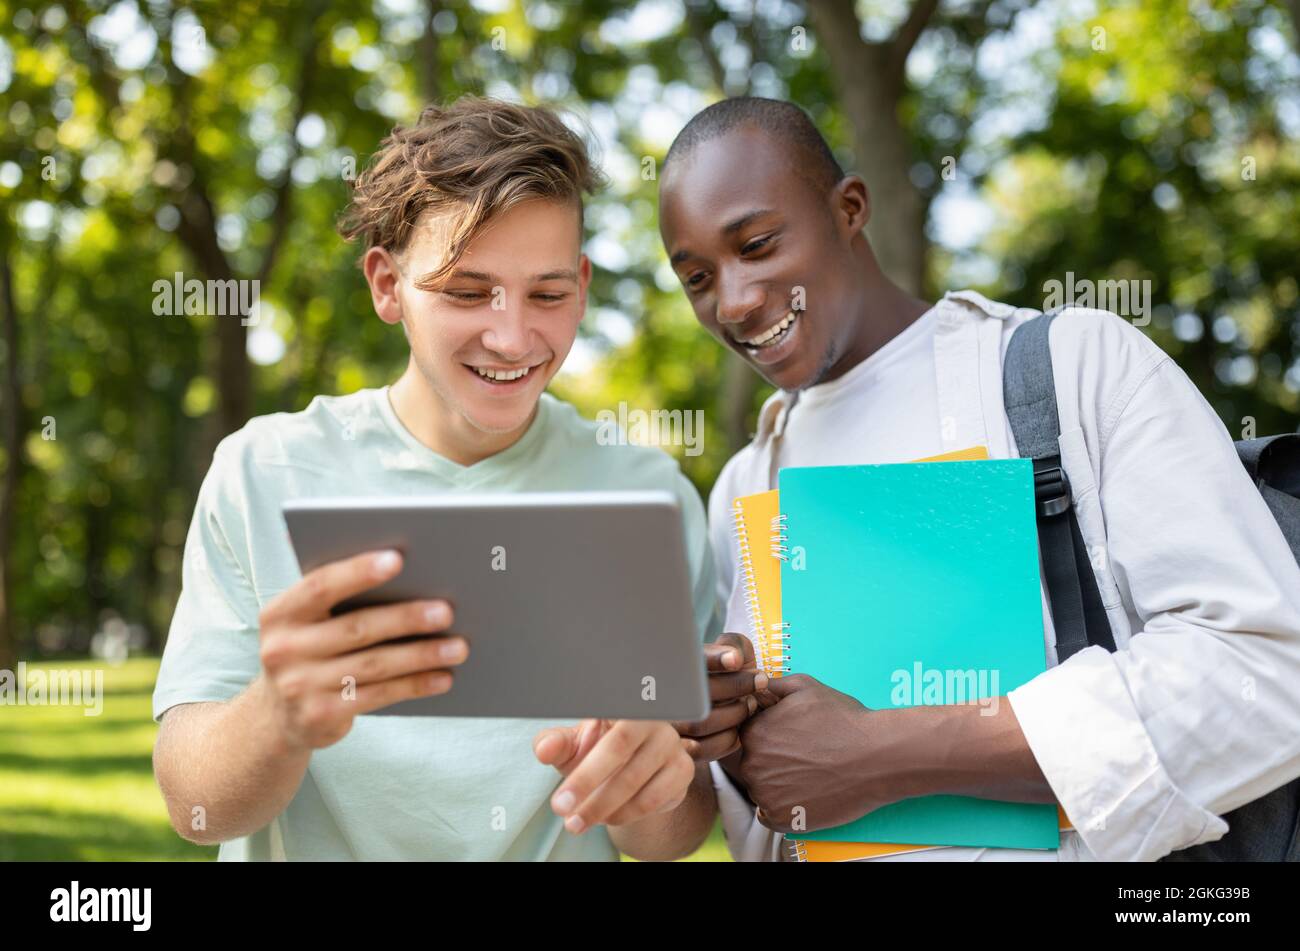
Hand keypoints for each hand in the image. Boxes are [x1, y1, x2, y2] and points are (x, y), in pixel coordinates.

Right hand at [257, 549, 467, 752]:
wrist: (279, 716)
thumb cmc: (310, 651)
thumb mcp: (308, 622)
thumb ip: (340, 600)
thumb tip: (413, 578)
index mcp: (281, 613)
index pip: (321, 585)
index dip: (359, 571)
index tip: (398, 559)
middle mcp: (283, 649)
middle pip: (357, 628)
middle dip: (407, 618)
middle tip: (446, 611)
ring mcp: (299, 685)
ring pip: (374, 664)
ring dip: (421, 655)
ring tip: (458, 646)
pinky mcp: (321, 715)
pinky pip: (378, 695)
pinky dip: (415, 685)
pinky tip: (442, 677)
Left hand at [533, 719, 694, 832]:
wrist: (630, 774)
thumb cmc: (596, 751)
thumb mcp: (572, 746)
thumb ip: (555, 744)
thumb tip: (544, 749)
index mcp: (622, 703)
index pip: (603, 713)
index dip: (583, 734)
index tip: (552, 757)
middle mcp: (651, 717)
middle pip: (618, 747)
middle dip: (585, 781)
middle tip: (560, 807)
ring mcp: (671, 743)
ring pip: (634, 779)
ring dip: (601, 806)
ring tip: (576, 821)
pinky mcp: (682, 770)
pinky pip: (652, 798)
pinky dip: (624, 813)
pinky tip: (606, 817)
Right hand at [674, 633, 770, 761]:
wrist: (719, 712)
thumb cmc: (726, 676)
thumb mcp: (731, 653)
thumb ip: (734, 645)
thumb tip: (736, 657)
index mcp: (672, 664)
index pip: (688, 659)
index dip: (713, 659)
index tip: (737, 659)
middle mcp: (664, 694)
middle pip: (696, 692)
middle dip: (735, 685)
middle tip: (760, 680)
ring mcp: (669, 724)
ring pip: (702, 722)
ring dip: (736, 712)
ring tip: (751, 703)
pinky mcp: (678, 750)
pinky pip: (705, 748)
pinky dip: (729, 737)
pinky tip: (738, 726)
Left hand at [738, 674, 895, 833]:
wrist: (878, 757)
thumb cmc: (843, 720)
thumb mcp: (804, 687)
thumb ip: (771, 685)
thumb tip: (754, 687)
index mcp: (753, 733)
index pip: (749, 736)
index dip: (772, 736)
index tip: (794, 738)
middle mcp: (752, 765)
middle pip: (754, 764)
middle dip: (773, 760)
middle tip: (806, 756)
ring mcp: (765, 795)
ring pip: (761, 790)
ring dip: (778, 785)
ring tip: (810, 775)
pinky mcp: (782, 819)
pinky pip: (770, 815)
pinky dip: (785, 808)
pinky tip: (807, 794)